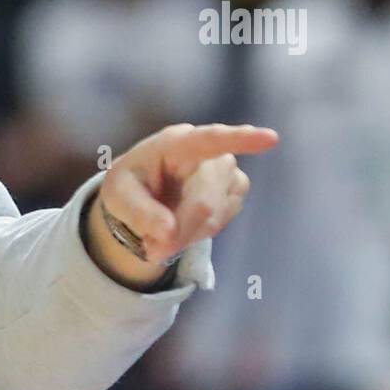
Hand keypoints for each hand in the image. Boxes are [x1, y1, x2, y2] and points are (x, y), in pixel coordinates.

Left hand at [85, 123, 279, 286]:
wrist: (143, 194)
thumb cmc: (130, 185)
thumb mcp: (118, 196)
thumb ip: (139, 212)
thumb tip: (168, 233)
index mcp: (177, 143)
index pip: (210, 139)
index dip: (240, 139)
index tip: (270, 138)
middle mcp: (209, 154)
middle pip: (204, 201)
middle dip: (178, 231)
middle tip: (152, 250)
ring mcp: (228, 172)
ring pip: (214, 216)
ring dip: (185, 235)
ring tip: (159, 234)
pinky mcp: (236, 191)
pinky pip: (220, 222)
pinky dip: (197, 233)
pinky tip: (181, 225)